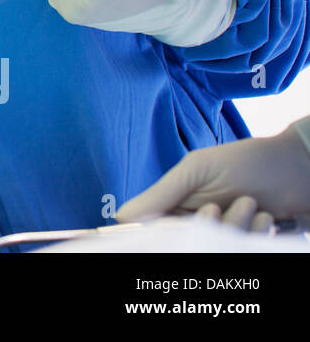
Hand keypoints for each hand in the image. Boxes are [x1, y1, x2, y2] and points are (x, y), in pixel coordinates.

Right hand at [118, 119, 309, 230]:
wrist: (296, 167)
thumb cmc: (246, 161)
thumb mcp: (196, 171)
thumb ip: (160, 194)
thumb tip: (121, 216)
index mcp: (176, 204)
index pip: (153, 229)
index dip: (159, 231)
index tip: (178, 223)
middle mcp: (196, 223)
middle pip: (186, 242)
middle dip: (207, 225)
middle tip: (219, 205)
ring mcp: (224, 235)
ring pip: (216, 248)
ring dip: (236, 226)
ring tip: (251, 203)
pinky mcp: (247, 244)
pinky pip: (243, 252)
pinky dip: (256, 235)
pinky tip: (265, 217)